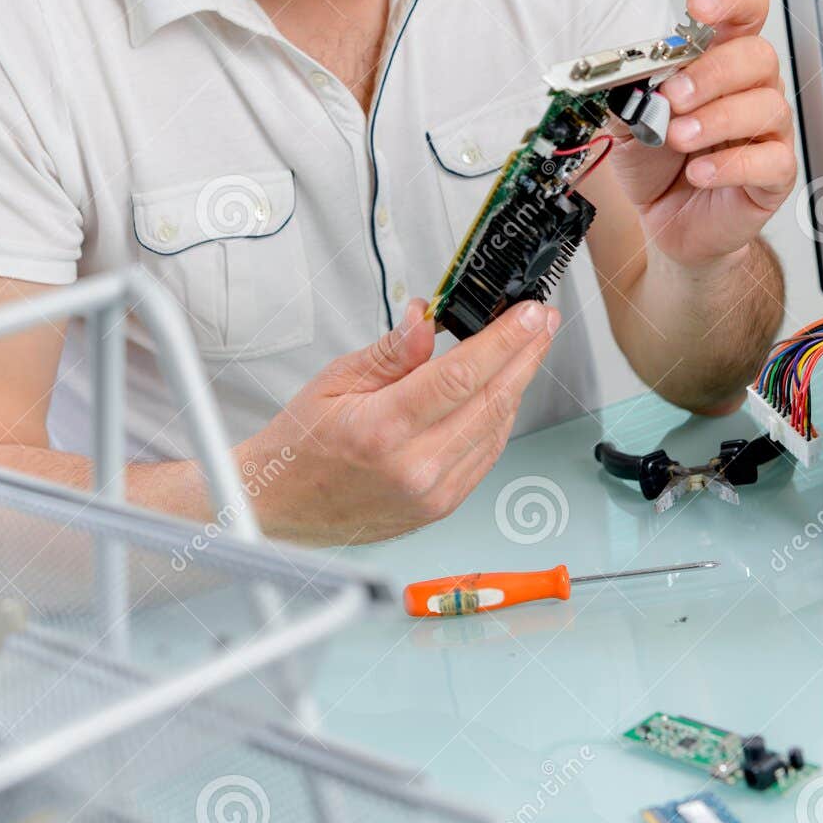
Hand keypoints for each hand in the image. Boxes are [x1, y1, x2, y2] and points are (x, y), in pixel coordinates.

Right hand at [234, 297, 559, 544]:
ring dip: (518, 384)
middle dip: (525, 355)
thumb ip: (391, 352)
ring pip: (496, 429)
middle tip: (542, 321)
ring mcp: (433, 493)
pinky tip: (503, 390)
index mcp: (382, 430)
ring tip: (528, 348)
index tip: (528, 315)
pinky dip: (499, 418)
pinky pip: (486, 455)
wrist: (280, 507)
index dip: (503, 341)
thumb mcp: (334, 381)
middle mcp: (415, 468)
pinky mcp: (442, 506)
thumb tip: (427, 318)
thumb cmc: (300, 446)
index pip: (461, 376)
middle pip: (491, 401)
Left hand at [605, 0, 797, 266]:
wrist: (664, 220)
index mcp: (719, 62)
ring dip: (715, 119)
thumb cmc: (655, 164)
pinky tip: (700, 172)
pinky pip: (771, 160)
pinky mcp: (773, 174)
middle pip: (757, 55)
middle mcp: (750, 89)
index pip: (745, 12)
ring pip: (766, 105)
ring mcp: (766, 131)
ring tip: (677, 138)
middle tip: (672, 97)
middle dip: (712, 72)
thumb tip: (621, 73)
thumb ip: (626, 93)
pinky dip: (731, 164)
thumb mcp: (626, 120)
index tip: (699, 8)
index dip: (729, 0)